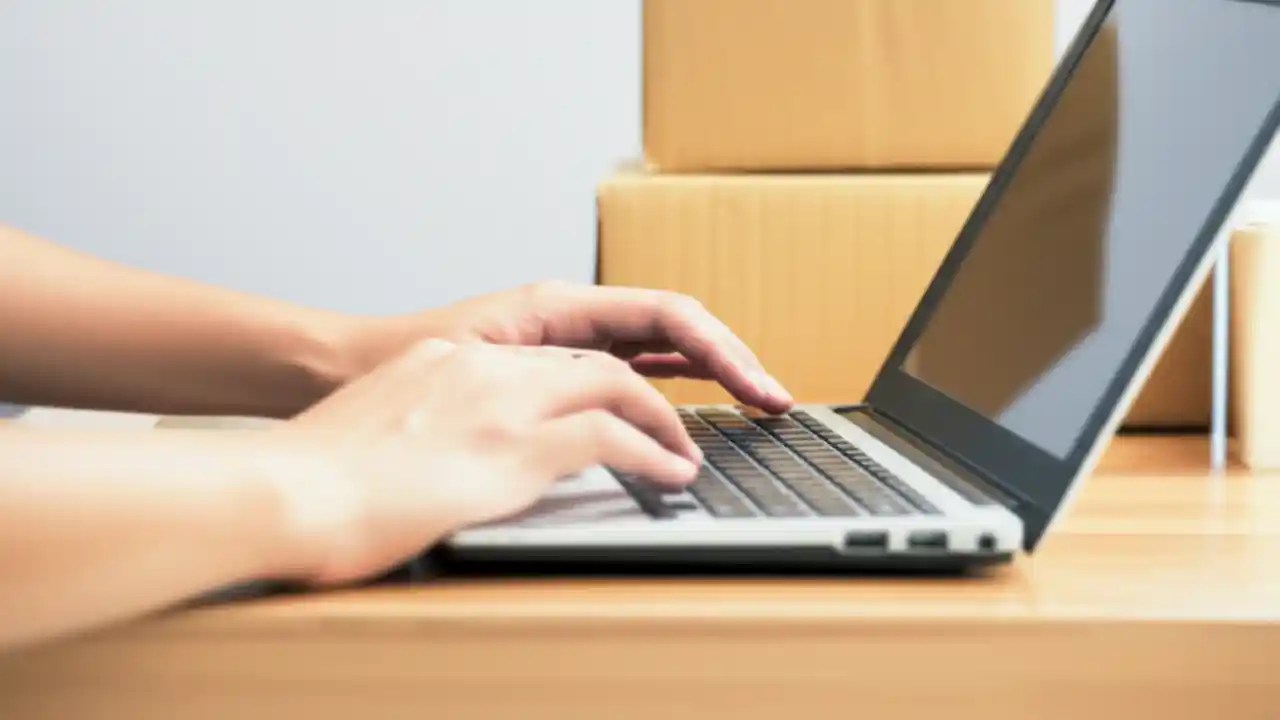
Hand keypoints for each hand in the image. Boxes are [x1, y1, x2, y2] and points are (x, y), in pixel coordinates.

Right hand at [275, 339, 699, 585]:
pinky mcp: (514, 445)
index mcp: (446, 361)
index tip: (618, 405)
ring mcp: (500, 401)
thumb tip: (435, 461)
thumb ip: (420, 430)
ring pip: (614, 387)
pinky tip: (672, 473)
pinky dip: (652, 452)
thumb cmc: (313, 482)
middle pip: (590, 362)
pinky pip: (611, 438)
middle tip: (671, 425)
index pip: (542, 361)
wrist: (286, 492)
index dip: (590, 384)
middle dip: (643, 391)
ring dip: (661, 419)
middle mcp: (481, 367)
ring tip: (683, 451)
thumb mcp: (374, 433)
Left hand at [343, 282, 793, 413]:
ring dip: (711, 372)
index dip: (723, 351)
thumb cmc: (392, 363)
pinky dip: (672, 381)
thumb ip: (550, 385)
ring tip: (755, 402)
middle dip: (733, 362)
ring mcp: (564, 340)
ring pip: (659, 347)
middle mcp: (569, 317)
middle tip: (777, 402)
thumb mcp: (476, 374)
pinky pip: (631, 365)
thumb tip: (619, 406)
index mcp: (559, 307)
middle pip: (675, 329)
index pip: (668, 317)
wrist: (336, 368)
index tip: (758, 389)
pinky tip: (695, 399)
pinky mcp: (553, 367)